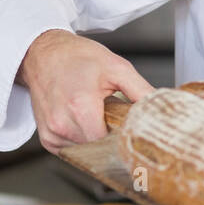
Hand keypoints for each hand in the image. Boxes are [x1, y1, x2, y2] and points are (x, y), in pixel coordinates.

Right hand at [17, 29, 153, 153]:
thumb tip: (160, 107)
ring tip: (95, 113)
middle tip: (113, 115)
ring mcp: (52, 133)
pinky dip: (82, 139)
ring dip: (95, 138)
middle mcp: (62, 124)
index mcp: (81, 106)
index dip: (123, 137)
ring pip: (85, 151)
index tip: (129, 127)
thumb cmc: (77, 57)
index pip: (110, 143)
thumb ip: (141, 90)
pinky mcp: (47, 138)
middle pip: (99, 148)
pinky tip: (83, 120)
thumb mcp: (117, 67)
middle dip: (111, 136)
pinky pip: (72, 150)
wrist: (43, 53)